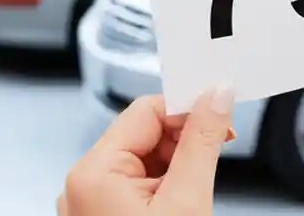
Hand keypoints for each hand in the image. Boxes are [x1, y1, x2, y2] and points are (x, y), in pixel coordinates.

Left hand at [59, 87, 234, 215]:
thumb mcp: (187, 201)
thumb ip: (202, 145)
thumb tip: (216, 99)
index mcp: (93, 171)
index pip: (145, 111)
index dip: (186, 109)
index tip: (220, 108)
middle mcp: (83, 183)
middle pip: (144, 135)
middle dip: (183, 143)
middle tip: (218, 153)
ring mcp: (90, 203)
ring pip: (143, 162)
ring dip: (176, 169)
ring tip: (193, 198)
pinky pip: (136, 187)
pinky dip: (163, 190)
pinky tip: (179, 207)